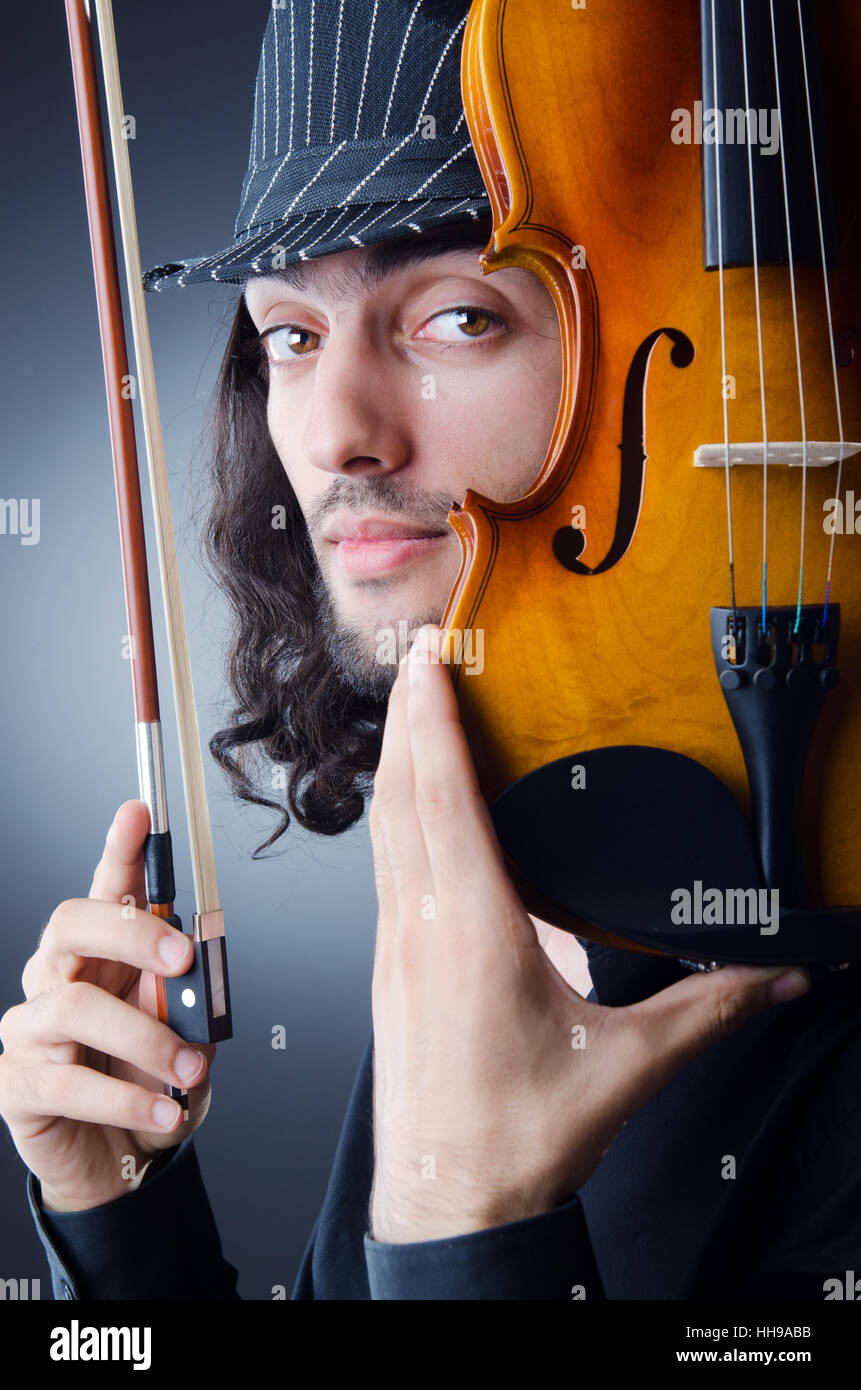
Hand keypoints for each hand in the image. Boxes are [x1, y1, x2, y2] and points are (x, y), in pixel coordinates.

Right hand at [0, 802, 213, 1211]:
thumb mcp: (183, 1035)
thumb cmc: (148, 1079)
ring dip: (144, 1037)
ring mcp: (29, 1028)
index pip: (106, 888)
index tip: (138, 813)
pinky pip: (67, 1081)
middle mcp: (55, 977)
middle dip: (131, 932)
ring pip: (74, 1008)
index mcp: (100, 953)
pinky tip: (164, 1111)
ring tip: (188, 1068)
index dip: (119, 849)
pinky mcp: (17, 1083)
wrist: (119, 1158)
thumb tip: (196, 974)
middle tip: (183, 959)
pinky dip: (126, 1099)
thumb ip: (186, 1000)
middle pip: (73, 925)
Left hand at [367, 625, 809, 1243]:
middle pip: (401, 795)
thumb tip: (777, 974)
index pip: (445, 800)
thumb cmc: (516, 1138)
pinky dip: (394, 812)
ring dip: (394, 760)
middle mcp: (421, 927)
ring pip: (383, 828)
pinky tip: (409, 806)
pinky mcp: (390, 967)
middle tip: (417, 656)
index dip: (434, 721)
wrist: (448, 1201)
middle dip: (405, 716)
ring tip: (410, 710)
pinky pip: (384, 866)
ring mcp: (395, 946)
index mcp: (473, 933)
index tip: (429, 662)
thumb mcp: (628, 1068)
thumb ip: (709, 1010)